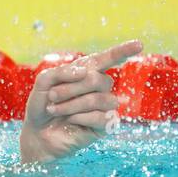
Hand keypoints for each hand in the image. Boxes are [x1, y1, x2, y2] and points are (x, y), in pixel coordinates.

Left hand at [20, 39, 143, 162]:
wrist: (37, 132)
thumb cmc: (42, 105)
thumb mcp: (44, 82)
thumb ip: (61, 72)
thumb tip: (85, 72)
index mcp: (86, 72)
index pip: (107, 59)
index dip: (122, 51)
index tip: (139, 44)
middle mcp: (99, 87)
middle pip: (97, 80)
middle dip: (70, 88)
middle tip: (52, 96)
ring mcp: (104, 106)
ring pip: (98, 99)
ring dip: (71, 105)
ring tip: (54, 109)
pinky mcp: (105, 125)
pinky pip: (100, 117)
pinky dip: (79, 118)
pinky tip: (70, 121)